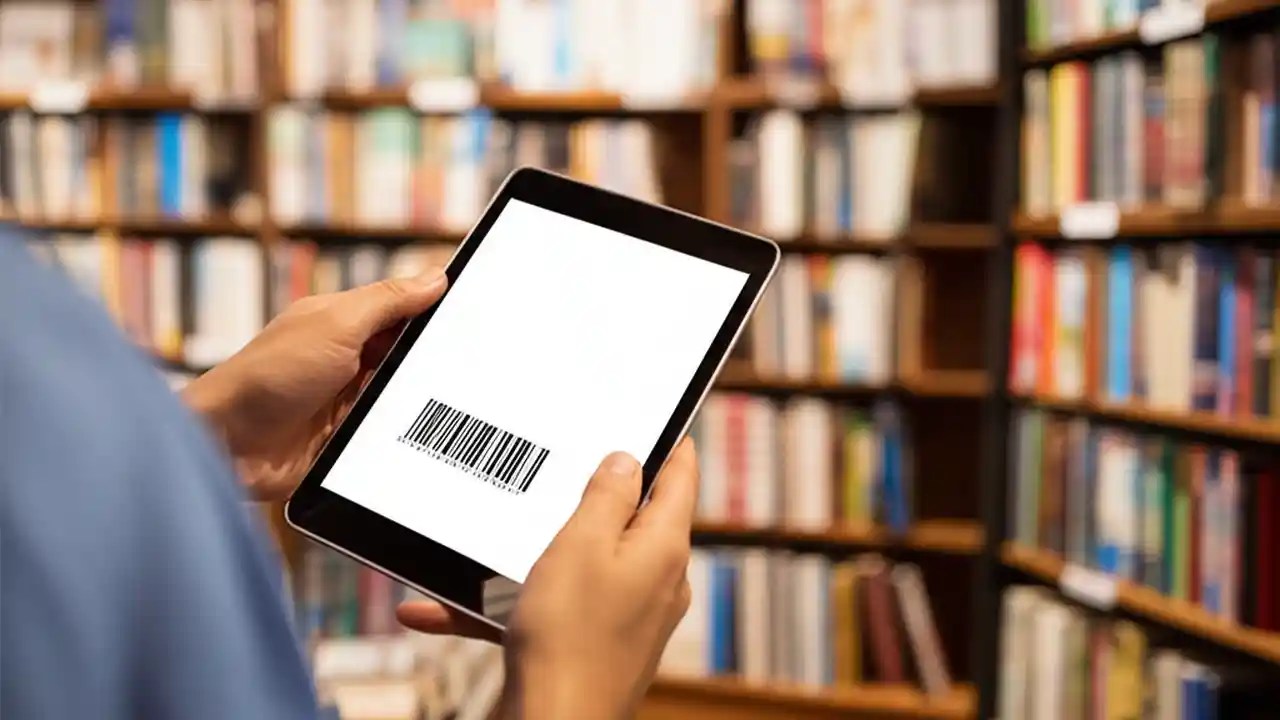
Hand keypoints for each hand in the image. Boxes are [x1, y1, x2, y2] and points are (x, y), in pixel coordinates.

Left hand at [182, 270, 447, 500]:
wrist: (228, 448)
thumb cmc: (267, 377)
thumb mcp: (335, 325)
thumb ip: (386, 301)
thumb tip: (434, 277)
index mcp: (342, 322)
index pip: (401, 309)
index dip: (434, 309)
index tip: (475, 311)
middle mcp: (346, 358)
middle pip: (407, 354)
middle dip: (432, 358)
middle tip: (469, 361)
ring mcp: (347, 401)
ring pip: (404, 395)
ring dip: (418, 398)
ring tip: (449, 397)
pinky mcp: (348, 439)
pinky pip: (391, 432)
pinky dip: (406, 431)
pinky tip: (427, 431)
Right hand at [398, 439, 697, 719]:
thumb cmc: (569, 640)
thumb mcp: (582, 545)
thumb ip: (607, 497)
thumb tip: (628, 461)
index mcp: (662, 548)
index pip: (680, 478)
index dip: (672, 443)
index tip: (664, 420)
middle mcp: (655, 582)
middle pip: (629, 519)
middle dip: (589, 495)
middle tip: (562, 463)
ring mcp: (626, 617)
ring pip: (578, 565)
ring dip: (529, 554)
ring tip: (487, 539)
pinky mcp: (593, 645)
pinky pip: (549, 608)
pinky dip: (503, 605)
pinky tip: (442, 608)